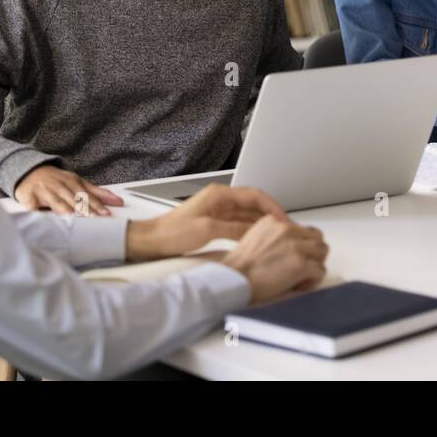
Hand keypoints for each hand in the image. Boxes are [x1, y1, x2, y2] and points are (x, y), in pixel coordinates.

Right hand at [14, 164, 123, 215]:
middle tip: (93, 219)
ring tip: (72, 219)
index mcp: (72, 182)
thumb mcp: (77, 183)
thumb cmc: (57, 180)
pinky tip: (41, 219)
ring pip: (56, 202)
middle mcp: (60, 186)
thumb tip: (118, 201)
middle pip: (73, 199)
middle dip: (84, 209)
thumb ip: (97, 193)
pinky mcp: (29, 197)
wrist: (29, 171)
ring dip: (64, 210)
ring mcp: (44, 191)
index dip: (96, 205)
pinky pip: (33, 206)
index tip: (106, 214)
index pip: (87, 196)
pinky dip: (36, 212)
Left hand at [127, 185, 286, 260]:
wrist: (152, 242)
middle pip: (254, 204)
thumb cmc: (172, 233)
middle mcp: (220, 200)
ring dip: (262, 224)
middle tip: (285, 228)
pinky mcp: (215, 223)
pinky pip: (239, 224)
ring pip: (248, 215)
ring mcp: (218, 211)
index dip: (272, 206)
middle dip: (271, 215)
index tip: (284, 218)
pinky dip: (251, 230)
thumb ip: (234, 228)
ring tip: (276, 235)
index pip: (255, 195)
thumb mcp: (207, 230)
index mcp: (219, 195)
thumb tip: (258, 231)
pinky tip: (258, 240)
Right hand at [222, 214, 328, 303]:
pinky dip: (312, 280)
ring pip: (322, 251)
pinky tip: (299, 285)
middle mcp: (287, 229)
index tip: (294, 257)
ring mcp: (295, 246)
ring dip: (315, 265)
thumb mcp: (255, 237)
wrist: (232, 279)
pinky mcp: (300, 264)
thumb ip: (276, 236)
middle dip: (313, 253)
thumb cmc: (239, 267)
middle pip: (317, 237)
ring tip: (301, 276)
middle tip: (303, 266)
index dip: (302, 245)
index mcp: (274, 221)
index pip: (303, 229)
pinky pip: (320, 270)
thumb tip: (295, 245)